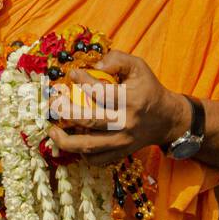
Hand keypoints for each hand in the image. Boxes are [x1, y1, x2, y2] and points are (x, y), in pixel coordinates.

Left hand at [48, 50, 188, 164]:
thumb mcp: (138, 67)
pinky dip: (80, 154)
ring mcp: (122, 141)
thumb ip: (117, 59)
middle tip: (53, 103)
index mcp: (131, 100)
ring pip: (89, 146)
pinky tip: (71, 142)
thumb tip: (95, 64)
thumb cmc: (148, 89)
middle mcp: (125, 123)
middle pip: (90, 121)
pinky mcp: (120, 153)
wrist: (167, 119)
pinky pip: (97, 160)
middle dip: (65, 112)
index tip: (72, 74)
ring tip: (51, 130)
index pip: (101, 93)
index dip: (82, 82)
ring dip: (66, 140)